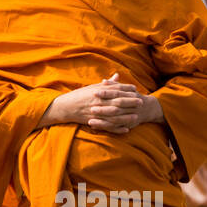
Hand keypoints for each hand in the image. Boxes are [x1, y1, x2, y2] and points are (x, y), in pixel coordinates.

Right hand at [41, 74, 157, 133]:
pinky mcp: (94, 122)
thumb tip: (118, 76)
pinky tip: (126, 130)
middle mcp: (98, 102)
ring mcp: (96, 113)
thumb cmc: (80, 96)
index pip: (115, 89)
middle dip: (129, 102)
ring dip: (125, 116)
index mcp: (98, 92)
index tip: (135, 89)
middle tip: (140, 102)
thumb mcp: (93, 87)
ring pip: (114, 115)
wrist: (65, 107)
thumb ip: (107, 83)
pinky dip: (116, 129)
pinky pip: (107, 126)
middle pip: (116, 101)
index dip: (126, 89)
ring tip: (136, 117)